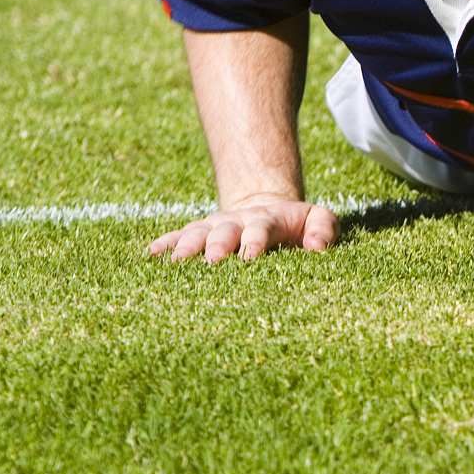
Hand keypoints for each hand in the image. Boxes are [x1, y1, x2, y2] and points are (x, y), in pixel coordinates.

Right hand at [148, 196, 337, 262]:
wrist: (268, 210)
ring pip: (197, 234)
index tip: (250, 257)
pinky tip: (149, 256)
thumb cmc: (298, 224)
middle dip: (217, 246)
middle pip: (224, 232)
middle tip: (211, 262)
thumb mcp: (318, 218)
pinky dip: (164, 244)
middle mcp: (236, 221)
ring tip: (175, 263)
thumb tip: (318, 247)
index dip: (255, 242)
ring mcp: (214, 226)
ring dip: (186, 247)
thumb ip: (324, 229)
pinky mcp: (198, 232)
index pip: (260, 230)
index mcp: (267, 220)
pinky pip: (178, 237)